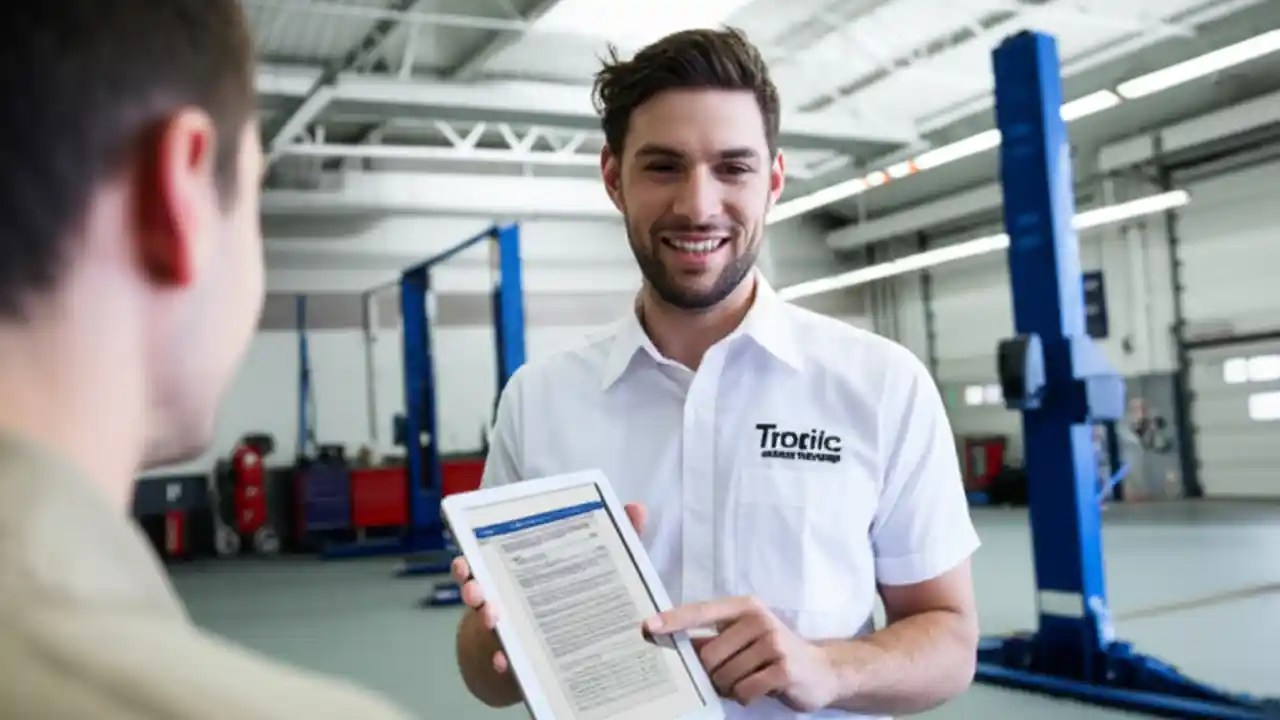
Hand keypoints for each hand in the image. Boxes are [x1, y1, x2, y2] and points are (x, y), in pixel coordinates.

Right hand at [452, 502, 648, 673]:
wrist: (556, 646)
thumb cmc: (571, 594)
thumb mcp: (595, 565)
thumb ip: (616, 537)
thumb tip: (637, 508)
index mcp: (515, 573)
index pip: (485, 562)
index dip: (469, 560)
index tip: (466, 558)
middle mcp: (502, 598)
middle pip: (477, 590)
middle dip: (473, 588)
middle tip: (478, 590)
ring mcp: (506, 628)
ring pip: (485, 622)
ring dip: (484, 618)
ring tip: (492, 617)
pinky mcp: (515, 654)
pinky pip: (503, 659)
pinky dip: (502, 660)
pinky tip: (505, 661)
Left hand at [646, 596, 838, 711]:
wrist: (821, 670)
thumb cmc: (772, 653)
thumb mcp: (743, 638)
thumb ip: (711, 639)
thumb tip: (671, 642)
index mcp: (744, 607)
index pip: (701, 611)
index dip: (674, 620)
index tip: (649, 627)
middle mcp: (758, 619)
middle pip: (709, 655)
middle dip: (712, 674)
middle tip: (728, 677)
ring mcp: (773, 643)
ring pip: (725, 676)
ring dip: (730, 687)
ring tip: (748, 681)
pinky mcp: (784, 668)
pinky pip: (745, 690)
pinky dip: (746, 696)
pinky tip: (759, 689)